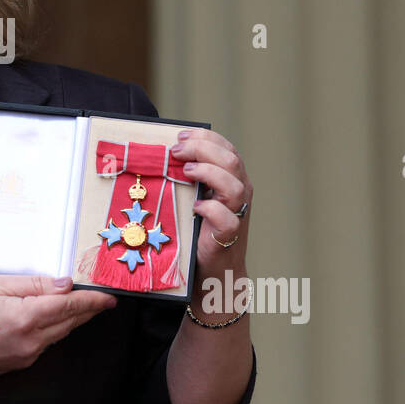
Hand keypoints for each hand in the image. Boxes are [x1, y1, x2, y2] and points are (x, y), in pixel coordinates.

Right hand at [0, 275, 116, 377]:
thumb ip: (33, 284)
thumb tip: (64, 284)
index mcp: (26, 317)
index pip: (69, 306)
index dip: (92, 300)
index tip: (109, 296)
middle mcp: (32, 340)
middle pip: (70, 322)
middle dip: (88, 309)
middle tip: (103, 298)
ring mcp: (28, 355)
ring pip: (60, 334)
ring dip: (72, 319)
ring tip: (80, 304)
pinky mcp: (23, 362)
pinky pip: (47, 343)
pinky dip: (54, 329)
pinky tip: (51, 318)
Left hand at [170, 127, 252, 266]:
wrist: (213, 266)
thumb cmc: (199, 227)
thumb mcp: (195, 194)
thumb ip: (189, 176)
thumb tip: (164, 155)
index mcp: (232, 177)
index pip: (226, 148)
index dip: (205, 138)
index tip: (180, 137)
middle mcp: (240, 191)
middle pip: (231, 160)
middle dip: (202, 149)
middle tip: (176, 152)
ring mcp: (237, 213)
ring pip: (235, 186)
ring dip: (208, 173)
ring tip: (186, 173)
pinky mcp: (228, 235)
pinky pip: (226, 218)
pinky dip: (211, 208)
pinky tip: (196, 206)